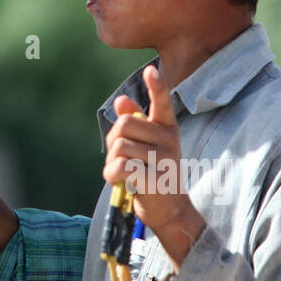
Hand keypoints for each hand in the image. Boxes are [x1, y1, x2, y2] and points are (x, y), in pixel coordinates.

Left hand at [101, 65, 205, 267]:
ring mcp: (165, 160)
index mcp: (167, 128)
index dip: (156, 86)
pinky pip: (120, 166)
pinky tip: (119, 181)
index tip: (151, 70)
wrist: (168, 210)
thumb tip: (122, 101)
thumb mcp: (144, 146)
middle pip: (124, 124)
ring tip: (122, 173)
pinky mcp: (156, 179)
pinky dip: (111, 174)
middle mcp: (169, 140)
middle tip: (120, 157)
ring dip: (111, 161)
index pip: (162, 102)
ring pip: (119, 146)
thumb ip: (134, 124)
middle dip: (113, 140)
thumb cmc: (152, 173)